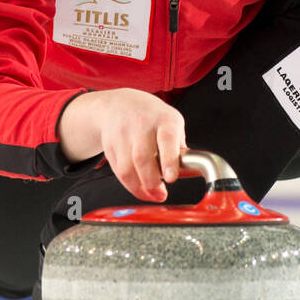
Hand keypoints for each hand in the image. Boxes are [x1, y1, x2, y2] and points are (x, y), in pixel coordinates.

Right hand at [57, 88, 185, 201]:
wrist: (119, 104)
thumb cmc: (152, 117)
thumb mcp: (172, 123)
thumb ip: (179, 148)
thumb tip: (190, 171)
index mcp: (165, 119)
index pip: (167, 139)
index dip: (169, 160)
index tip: (171, 178)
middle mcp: (142, 124)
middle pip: (142, 158)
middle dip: (151, 182)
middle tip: (161, 194)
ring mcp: (123, 135)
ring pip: (127, 168)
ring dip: (140, 187)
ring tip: (152, 195)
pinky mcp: (109, 145)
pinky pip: (118, 171)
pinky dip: (130, 185)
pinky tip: (139, 189)